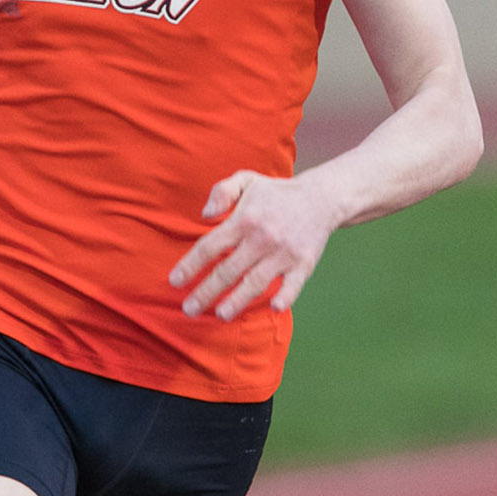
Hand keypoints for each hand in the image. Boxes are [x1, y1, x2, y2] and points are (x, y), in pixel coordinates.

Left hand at [169, 170, 338, 319]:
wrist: (321, 198)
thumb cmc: (275, 193)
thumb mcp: (246, 180)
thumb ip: (222, 192)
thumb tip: (204, 215)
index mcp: (244, 219)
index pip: (210, 246)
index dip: (190, 265)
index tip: (175, 281)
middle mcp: (262, 238)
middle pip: (228, 271)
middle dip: (205, 292)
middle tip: (189, 309)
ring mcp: (284, 253)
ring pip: (255, 282)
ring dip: (237, 301)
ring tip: (220, 315)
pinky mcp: (303, 264)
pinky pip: (293, 285)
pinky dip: (284, 297)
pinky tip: (273, 307)